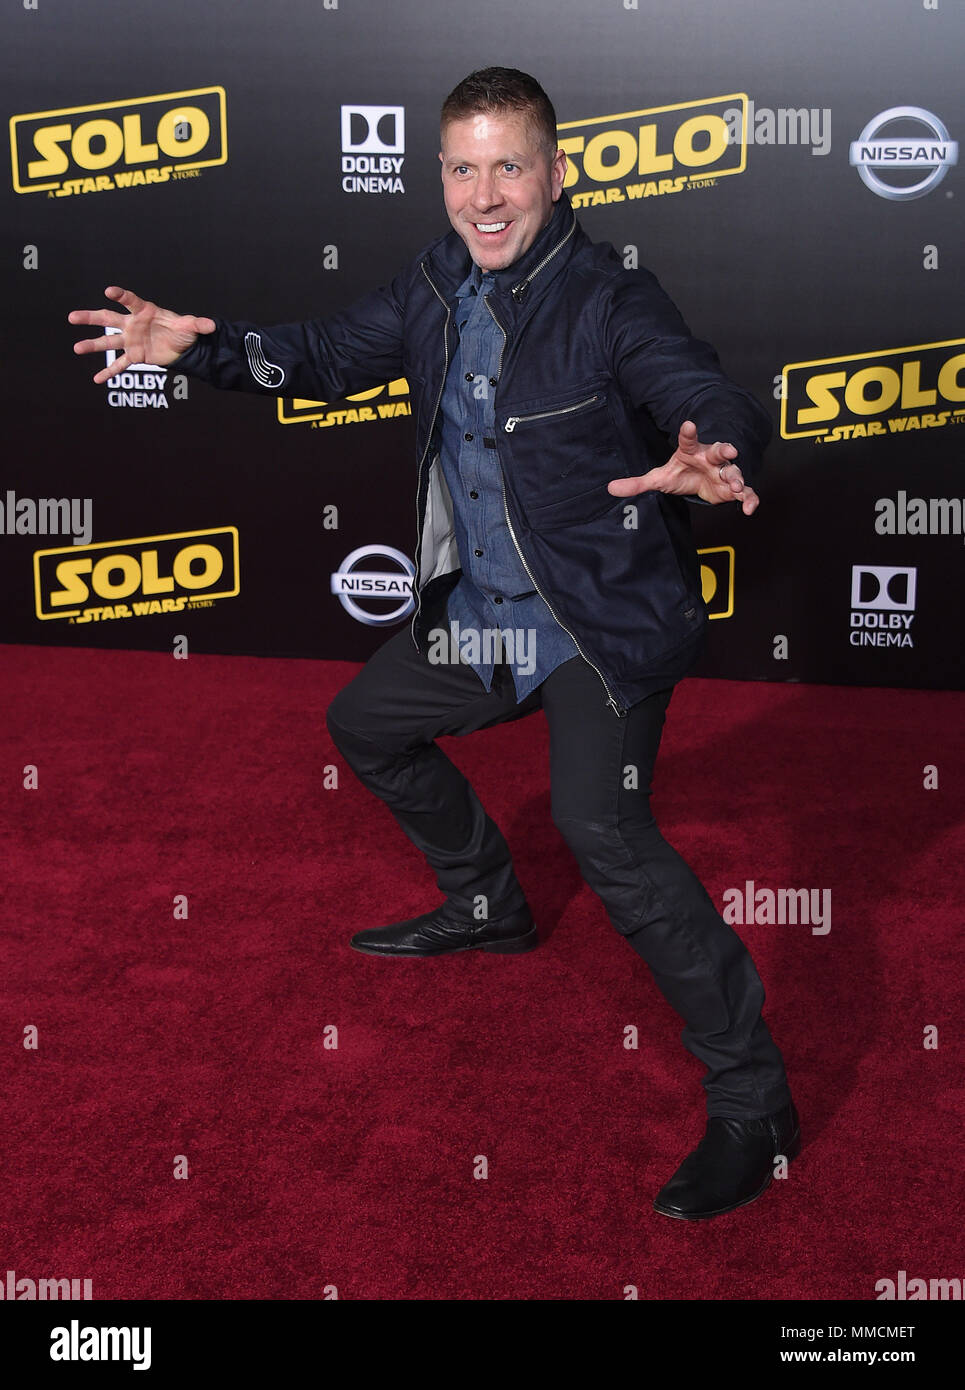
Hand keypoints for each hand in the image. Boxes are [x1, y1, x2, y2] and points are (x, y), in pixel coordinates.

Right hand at [68, 286, 215, 384]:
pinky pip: (119, 365)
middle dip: (90, 318)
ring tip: (77, 348)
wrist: (182, 347)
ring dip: (92, 345)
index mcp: (144, 311)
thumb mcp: (190, 326)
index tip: (109, 291)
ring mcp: (131, 340)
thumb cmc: (183, 331)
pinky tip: (96, 380)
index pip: (130, 301)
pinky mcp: (134, 356)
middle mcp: (132, 324)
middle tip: (72, 317)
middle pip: (107, 319)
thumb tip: (212, 325)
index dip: (121, 295)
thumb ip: (198, 324)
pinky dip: (109, 372)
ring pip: (108, 342)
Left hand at [607, 419, 759, 514]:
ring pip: (734, 471)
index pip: (688, 439)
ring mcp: (724, 472)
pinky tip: (749, 509)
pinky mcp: (732, 488)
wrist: (698, 483)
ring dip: (737, 476)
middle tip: (730, 449)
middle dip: (725, 449)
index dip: (688, 432)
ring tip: (736, 484)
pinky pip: (746, 492)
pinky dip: (750, 499)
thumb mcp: (658, 478)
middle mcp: (710, 458)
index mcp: (691, 451)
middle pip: (719, 450)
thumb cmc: (681, 473)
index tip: (688, 425)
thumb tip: (610, 488)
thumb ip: (637, 483)